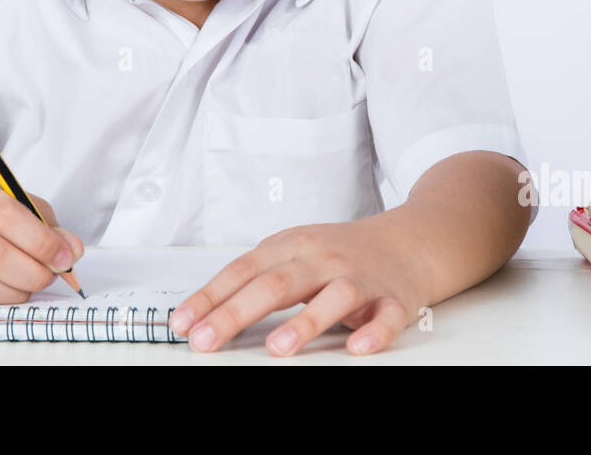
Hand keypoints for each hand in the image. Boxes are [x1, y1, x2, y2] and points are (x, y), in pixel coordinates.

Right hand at [0, 172, 84, 303]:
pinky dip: (1, 298)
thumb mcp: (12, 200)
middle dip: (33, 271)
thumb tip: (73, 250)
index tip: (67, 257)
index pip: (6, 215)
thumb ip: (45, 222)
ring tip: (35, 283)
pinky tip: (13, 289)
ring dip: (18, 290)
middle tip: (53, 275)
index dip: (41, 240)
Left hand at [167, 219, 429, 356]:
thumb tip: (202, 315)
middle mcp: (324, 259)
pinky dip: (373, 332)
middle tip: (206, 340)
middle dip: (237, 313)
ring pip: (332, 296)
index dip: (211, 297)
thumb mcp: (294, 254)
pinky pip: (385, 317)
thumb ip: (256, 280)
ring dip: (304, 322)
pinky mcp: (393, 299)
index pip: (244, 270)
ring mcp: (360, 278)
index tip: (182, 323)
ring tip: (276, 348)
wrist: (408, 241)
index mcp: (292, 246)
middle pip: (277, 283)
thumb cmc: (340, 254)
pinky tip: (356, 348)